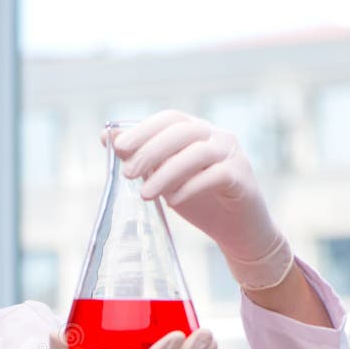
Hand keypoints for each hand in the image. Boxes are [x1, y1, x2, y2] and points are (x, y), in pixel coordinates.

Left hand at [111, 110, 292, 289]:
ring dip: (166, 173)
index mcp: (198, 131)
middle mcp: (218, 137)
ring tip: (145, 194)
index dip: (144, 129)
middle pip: (183, 132)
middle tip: (128, 174)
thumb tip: (106, 135)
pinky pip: (216, 176)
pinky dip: (191, 187)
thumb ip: (141, 156)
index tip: (118, 147)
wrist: (238, 230)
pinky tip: (172, 202)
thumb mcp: (164, 177)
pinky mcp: (243, 178)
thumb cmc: (199, 200)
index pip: (170, 118)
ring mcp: (233, 155)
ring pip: (198, 153)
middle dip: (151, 151)